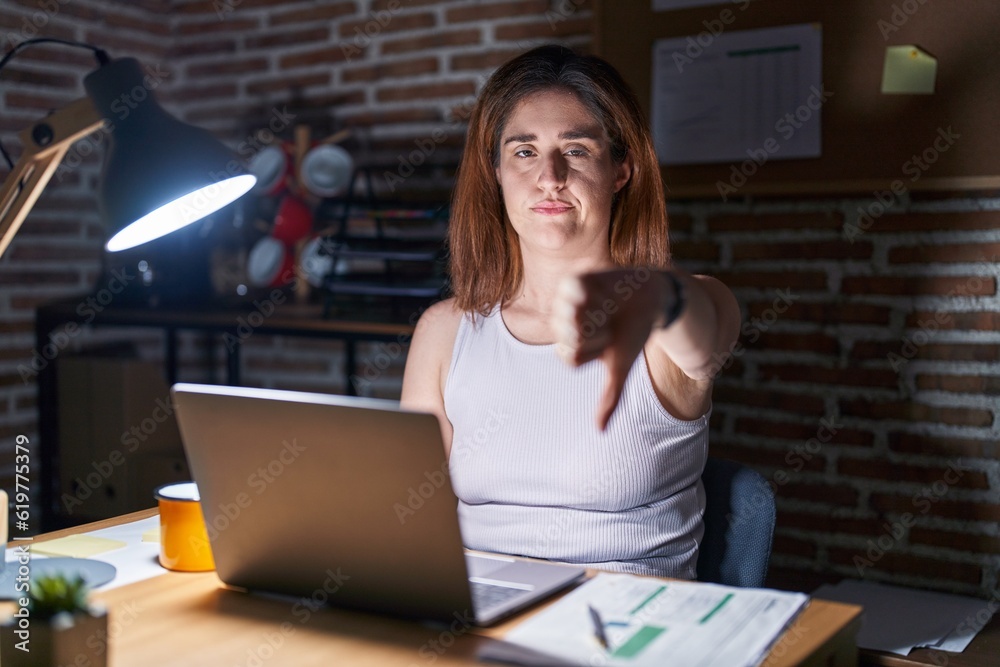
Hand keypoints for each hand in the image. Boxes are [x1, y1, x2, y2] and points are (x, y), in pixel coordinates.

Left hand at [552, 268, 677, 429]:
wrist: (651, 300)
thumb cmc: (633, 334)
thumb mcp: (621, 367)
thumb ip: (610, 397)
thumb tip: (600, 430)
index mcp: (570, 346)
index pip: (570, 357)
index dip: (596, 350)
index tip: (610, 342)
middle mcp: (563, 325)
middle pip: (570, 336)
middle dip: (598, 332)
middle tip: (611, 323)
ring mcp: (565, 302)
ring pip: (572, 315)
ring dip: (598, 314)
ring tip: (609, 307)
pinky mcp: (574, 280)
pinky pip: (573, 291)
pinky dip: (593, 294)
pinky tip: (606, 293)